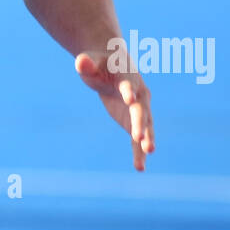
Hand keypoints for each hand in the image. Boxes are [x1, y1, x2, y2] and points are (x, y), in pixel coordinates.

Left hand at [75, 50, 154, 170]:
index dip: (129, 91)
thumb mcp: (90, 61)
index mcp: (128, 76)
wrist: (112, 66)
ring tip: (149, 152)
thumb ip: (87, 63)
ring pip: (145, 125)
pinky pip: (137, 139)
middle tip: (140, 137)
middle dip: (140, 123)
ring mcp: (138, 109)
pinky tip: (139, 167)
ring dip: (147, 138)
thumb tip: (81, 62)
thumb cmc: (99, 62)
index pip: (129, 85)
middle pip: (141, 109)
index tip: (130, 100)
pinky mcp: (133, 122)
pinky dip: (138, 152)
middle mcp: (139, 93)